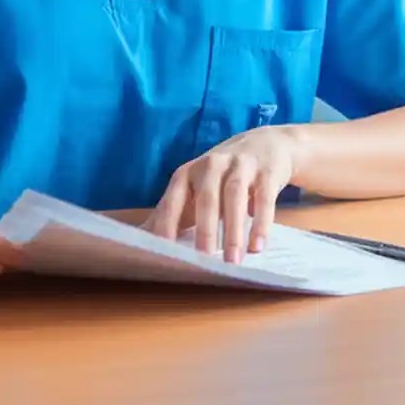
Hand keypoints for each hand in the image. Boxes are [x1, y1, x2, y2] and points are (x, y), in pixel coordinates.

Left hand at [144, 126, 298, 263]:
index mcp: (188, 173)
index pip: (173, 199)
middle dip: (205, 230)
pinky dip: (261, 223)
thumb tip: (136, 239)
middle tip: (205, 261)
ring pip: (234, 197)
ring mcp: (241, 165)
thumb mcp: (195, 189)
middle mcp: (212, 165)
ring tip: (233, 261)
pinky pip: (264, 199)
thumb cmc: (223, 175)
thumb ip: (171, 212)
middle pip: (206, 199)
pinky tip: (257, 247)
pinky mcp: (267, 171)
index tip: (164, 253)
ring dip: (233, 230)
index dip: (168, 224)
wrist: (268, 144)